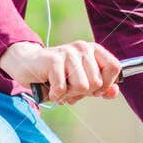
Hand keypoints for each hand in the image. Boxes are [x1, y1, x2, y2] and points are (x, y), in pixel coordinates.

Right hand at [0, 39, 121, 104]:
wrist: (27, 64)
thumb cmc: (57, 75)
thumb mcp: (82, 82)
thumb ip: (101, 87)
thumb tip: (114, 92)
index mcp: (93, 50)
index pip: (114, 67)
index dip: (106, 84)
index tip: (93, 89)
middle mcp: (83, 47)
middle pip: (97, 83)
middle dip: (83, 93)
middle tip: (69, 87)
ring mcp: (68, 52)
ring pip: (82, 87)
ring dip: (68, 94)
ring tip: (59, 87)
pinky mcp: (53, 60)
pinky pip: (62, 89)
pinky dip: (55, 95)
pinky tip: (49, 88)